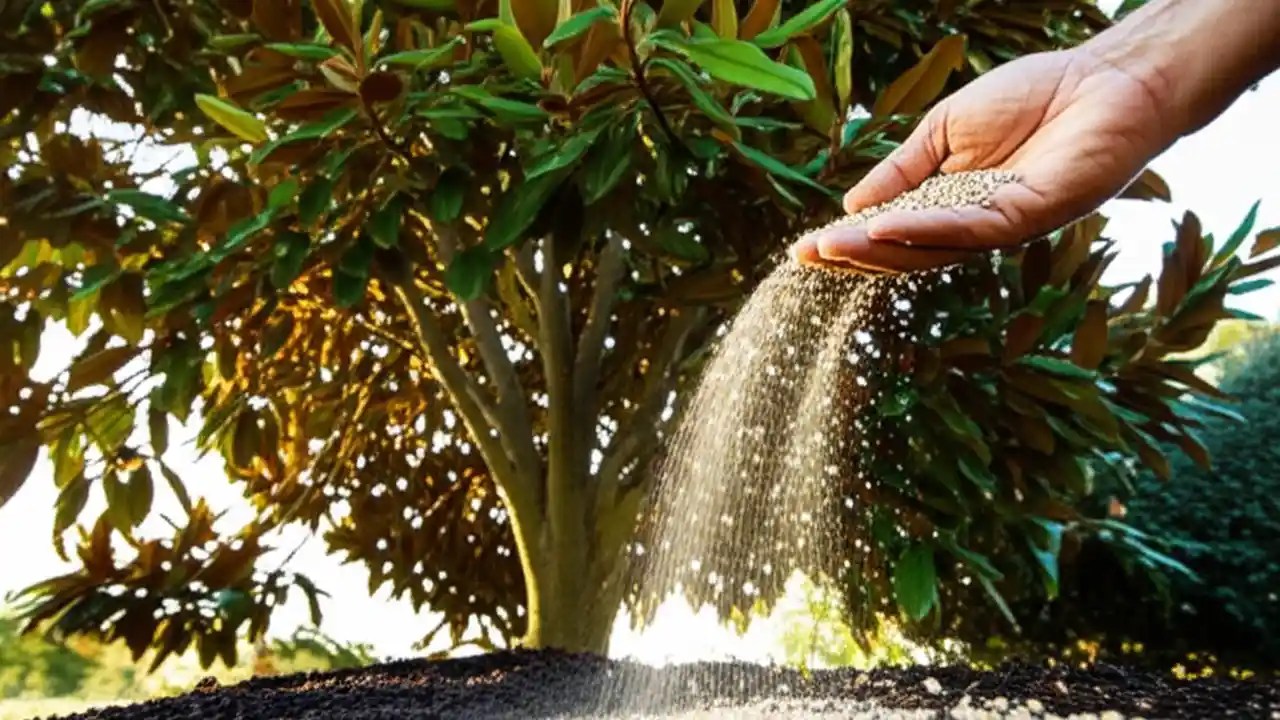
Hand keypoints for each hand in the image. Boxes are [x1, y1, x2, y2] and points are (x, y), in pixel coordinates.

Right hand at [791, 46, 1173, 271]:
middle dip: (853, 254)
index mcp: (949, 202)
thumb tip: (853, 206)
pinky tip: (885, 227)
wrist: (1105, 79)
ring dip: (878, 250)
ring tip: (833, 247)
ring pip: (930, 248)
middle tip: (807, 257)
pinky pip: (968, 229)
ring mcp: (999, 226)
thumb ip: (903, 168)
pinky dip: (924, 229)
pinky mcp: (1028, 217)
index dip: (847, 240)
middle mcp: (972, 224)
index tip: (803, 250)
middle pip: (904, 251)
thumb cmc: (1033, 97)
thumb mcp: (946, 130)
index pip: (890, 231)